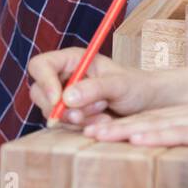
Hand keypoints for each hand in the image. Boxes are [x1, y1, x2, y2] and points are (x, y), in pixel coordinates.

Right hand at [26, 48, 162, 125]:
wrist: (148, 104)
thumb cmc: (136, 86)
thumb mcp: (119, 84)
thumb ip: (94, 88)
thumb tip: (66, 98)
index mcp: (72, 60)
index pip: (41, 65)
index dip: (44, 82)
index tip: (58, 100)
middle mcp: (65, 78)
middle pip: (39, 93)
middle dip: (59, 108)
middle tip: (81, 116)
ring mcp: (66, 99)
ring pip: (52, 113)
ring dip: (76, 119)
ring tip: (104, 114)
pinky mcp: (71, 116)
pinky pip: (64, 126)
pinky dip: (81, 127)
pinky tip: (103, 121)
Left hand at [87, 87, 187, 150]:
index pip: (157, 119)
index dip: (126, 124)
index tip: (98, 130)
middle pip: (149, 120)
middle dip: (114, 125)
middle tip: (82, 130)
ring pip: (158, 125)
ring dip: (125, 131)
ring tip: (97, 136)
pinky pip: (182, 132)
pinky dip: (157, 136)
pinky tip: (138, 139)